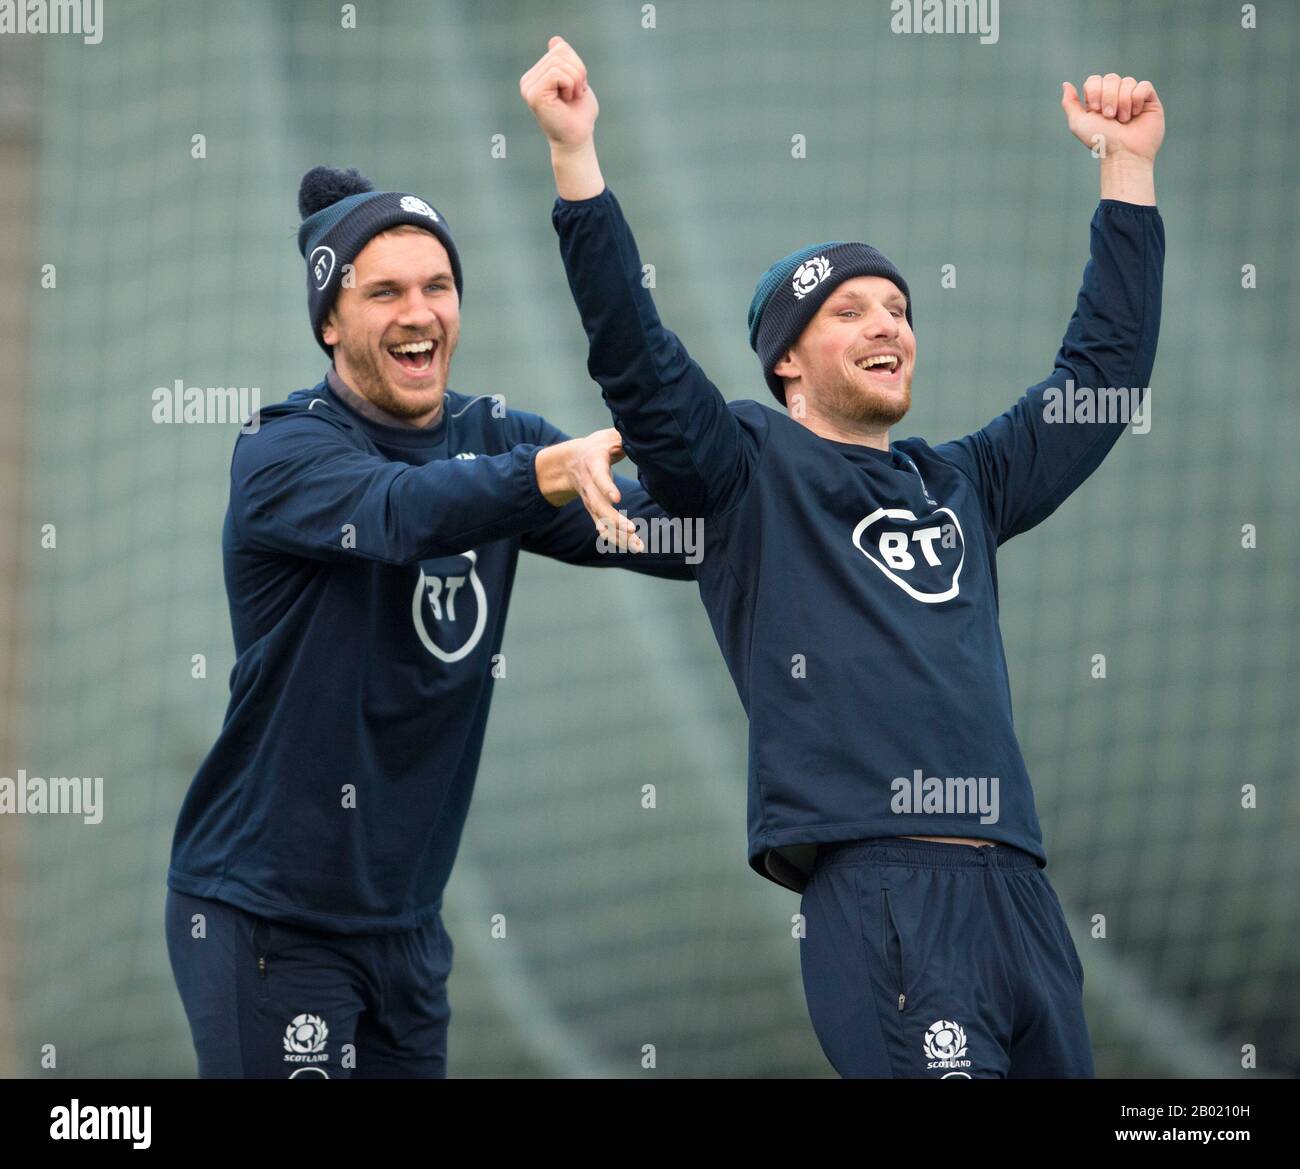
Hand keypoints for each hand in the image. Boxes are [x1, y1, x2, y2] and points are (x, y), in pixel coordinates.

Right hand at [520, 36, 598, 149]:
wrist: (577, 140)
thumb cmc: (578, 115)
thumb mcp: (576, 80)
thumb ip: (566, 61)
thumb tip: (554, 40)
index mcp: (536, 75)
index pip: (560, 48)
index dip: (577, 65)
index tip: (576, 88)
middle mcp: (528, 80)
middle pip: (560, 52)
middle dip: (578, 72)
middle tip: (576, 95)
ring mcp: (528, 87)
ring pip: (559, 63)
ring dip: (575, 81)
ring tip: (571, 99)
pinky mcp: (533, 94)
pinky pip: (557, 74)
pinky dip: (570, 85)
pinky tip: (567, 100)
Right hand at [534, 427, 645, 551]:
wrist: (572, 460)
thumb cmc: (597, 447)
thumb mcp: (609, 437)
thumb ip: (623, 438)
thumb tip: (646, 433)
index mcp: (593, 464)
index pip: (598, 477)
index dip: (606, 487)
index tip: (617, 498)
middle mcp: (589, 485)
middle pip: (598, 505)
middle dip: (614, 519)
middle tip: (632, 529)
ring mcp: (590, 501)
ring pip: (601, 521)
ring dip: (618, 536)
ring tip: (638, 547)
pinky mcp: (594, 511)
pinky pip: (603, 527)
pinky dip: (616, 539)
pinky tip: (631, 547)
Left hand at [1061, 74, 1164, 163]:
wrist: (1122, 153)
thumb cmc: (1100, 141)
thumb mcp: (1078, 123)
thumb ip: (1069, 103)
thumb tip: (1066, 84)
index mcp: (1098, 100)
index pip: (1095, 80)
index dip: (1095, 91)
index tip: (1096, 110)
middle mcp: (1115, 96)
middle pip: (1111, 78)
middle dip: (1108, 97)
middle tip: (1110, 117)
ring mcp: (1133, 97)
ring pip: (1127, 81)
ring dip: (1123, 102)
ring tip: (1123, 120)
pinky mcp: (1149, 100)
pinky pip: (1144, 86)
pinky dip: (1137, 99)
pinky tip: (1136, 114)